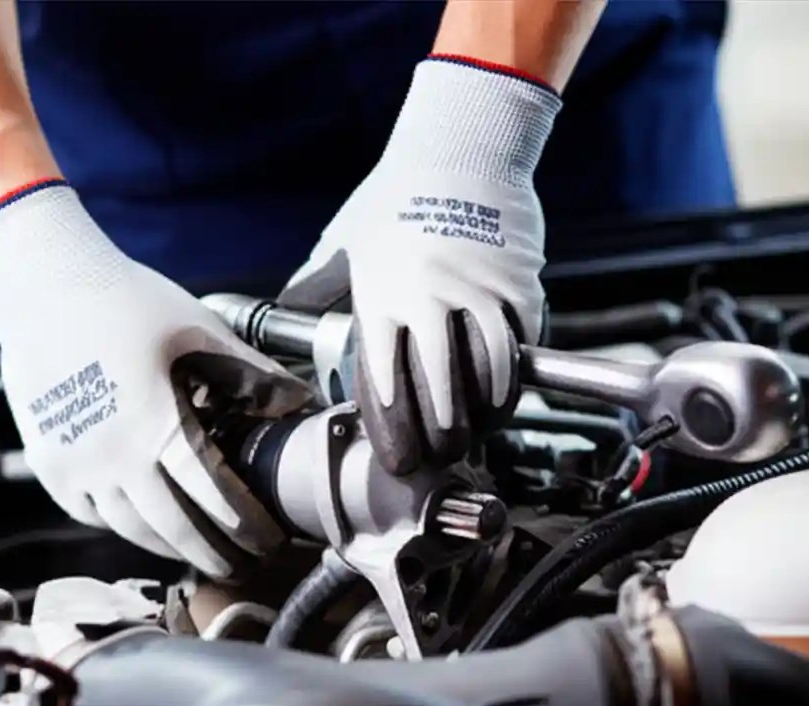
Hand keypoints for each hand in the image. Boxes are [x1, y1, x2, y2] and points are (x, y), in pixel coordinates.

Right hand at [0, 182, 312, 576]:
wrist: (44, 287)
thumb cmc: (129, 303)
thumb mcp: (199, 330)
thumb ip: (251, 374)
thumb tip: (303, 402)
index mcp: (157, 423)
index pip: (213, 495)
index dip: (246, 525)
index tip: (270, 540)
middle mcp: (113, 456)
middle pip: (173, 528)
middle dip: (213, 553)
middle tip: (242, 566)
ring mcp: (75, 465)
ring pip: (129, 528)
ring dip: (169, 546)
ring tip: (200, 552)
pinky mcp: (48, 464)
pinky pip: (90, 514)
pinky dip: (121, 525)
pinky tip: (145, 524)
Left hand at [280, 58, 560, 474]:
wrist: (461, 146)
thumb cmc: (396, 195)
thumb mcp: (347, 238)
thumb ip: (318, 283)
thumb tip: (286, 312)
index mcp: (381, 294)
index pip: (385, 380)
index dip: (394, 428)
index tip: (399, 456)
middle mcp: (428, 299)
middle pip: (439, 389)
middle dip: (441, 435)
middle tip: (441, 456)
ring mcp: (478, 292)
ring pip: (488, 374)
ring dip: (485, 414)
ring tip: (477, 432)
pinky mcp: (519, 284)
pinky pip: (522, 343)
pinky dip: (516, 376)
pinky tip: (506, 393)